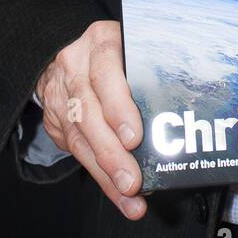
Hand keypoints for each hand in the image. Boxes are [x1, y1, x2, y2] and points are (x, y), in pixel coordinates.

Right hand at [36, 20, 145, 220]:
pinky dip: (100, 176)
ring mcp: (61, 94)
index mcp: (100, 41)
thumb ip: (149, 68)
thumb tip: (182, 112)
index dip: (118, 107)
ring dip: (106, 174)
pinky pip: (76, 152)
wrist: (74, 52)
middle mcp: (75, 66)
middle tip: (133, 181)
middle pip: (89, 113)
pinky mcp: (56, 120)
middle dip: (112, 153)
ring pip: (81, 138)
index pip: (105, 72)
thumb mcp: (134, 44)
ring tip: (130, 197)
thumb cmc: (119, 50)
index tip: (133, 137)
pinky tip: (118, 194)